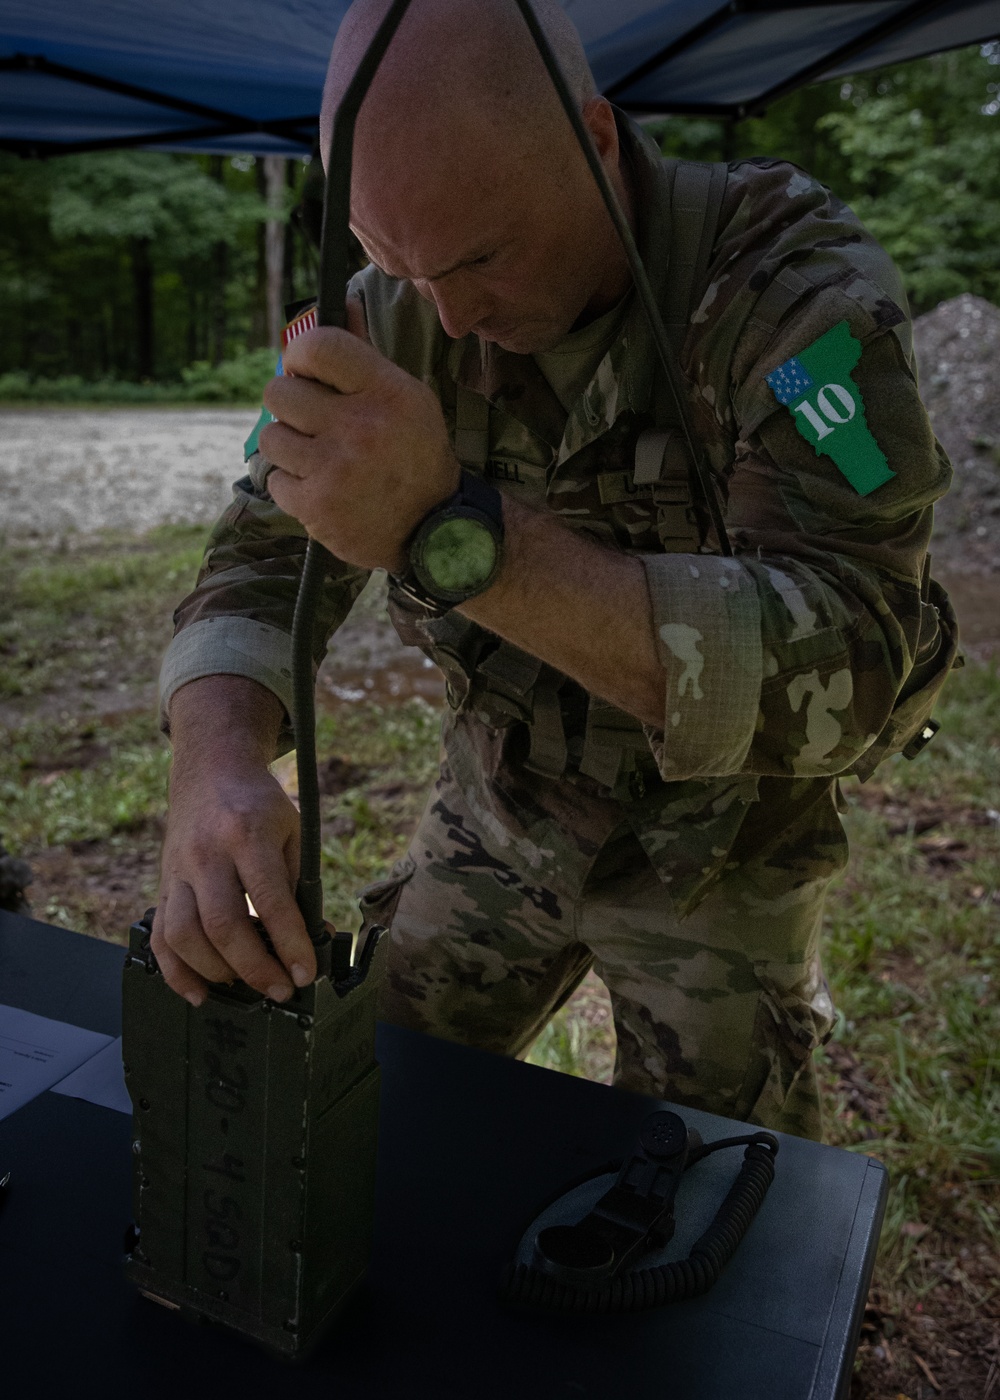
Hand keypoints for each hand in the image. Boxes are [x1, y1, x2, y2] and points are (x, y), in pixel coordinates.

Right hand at [152, 679, 316, 1005]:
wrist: (211, 773)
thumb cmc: (259, 806)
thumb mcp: (292, 831)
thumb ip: (300, 883)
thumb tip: (314, 940)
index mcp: (246, 835)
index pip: (269, 899)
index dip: (289, 942)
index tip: (305, 973)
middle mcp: (206, 854)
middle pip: (221, 924)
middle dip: (254, 967)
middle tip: (280, 990)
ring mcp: (177, 871)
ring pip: (183, 935)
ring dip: (215, 972)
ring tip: (245, 984)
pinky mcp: (162, 886)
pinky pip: (160, 938)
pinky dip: (176, 973)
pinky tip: (199, 993)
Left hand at [258, 323, 460, 572]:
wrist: (434, 531)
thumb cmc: (416, 456)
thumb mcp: (408, 399)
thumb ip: (366, 355)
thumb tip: (340, 303)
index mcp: (387, 393)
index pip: (318, 346)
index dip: (298, 355)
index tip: (302, 370)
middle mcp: (360, 428)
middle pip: (278, 393)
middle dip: (288, 405)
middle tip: (309, 421)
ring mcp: (335, 470)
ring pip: (271, 438)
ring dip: (288, 448)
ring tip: (317, 459)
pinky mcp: (316, 508)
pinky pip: (275, 481)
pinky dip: (292, 487)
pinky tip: (321, 489)